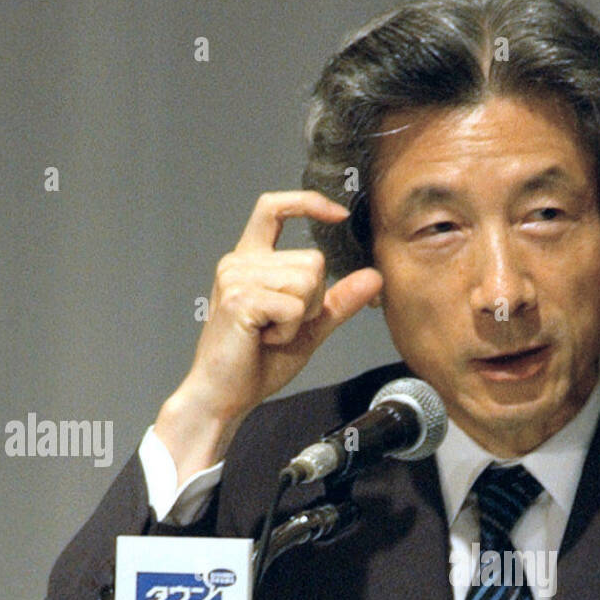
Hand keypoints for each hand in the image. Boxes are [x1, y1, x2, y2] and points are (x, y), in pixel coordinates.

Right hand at [155, 190, 381, 482]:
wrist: (225, 396)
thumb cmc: (257, 363)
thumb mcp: (308, 327)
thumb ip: (339, 301)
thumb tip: (374, 277)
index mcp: (251, 261)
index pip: (273, 209)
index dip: (307, 203)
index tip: (337, 214)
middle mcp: (239, 262)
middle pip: (312, 261)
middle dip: (313, 302)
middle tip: (280, 327)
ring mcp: (236, 277)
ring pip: (307, 281)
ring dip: (301, 319)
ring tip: (269, 334)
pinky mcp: (238, 299)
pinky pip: (294, 306)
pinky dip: (289, 331)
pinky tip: (263, 341)